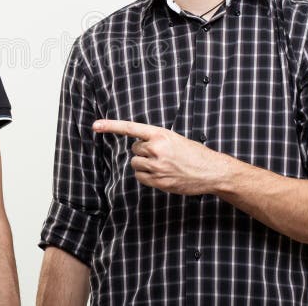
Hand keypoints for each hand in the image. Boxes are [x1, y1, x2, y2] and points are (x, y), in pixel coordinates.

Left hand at [92, 119, 227, 195]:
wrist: (211, 171)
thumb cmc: (194, 153)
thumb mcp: (175, 139)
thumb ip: (156, 140)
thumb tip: (138, 148)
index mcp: (161, 134)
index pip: (131, 128)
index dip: (111, 126)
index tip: (95, 126)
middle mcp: (157, 149)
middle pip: (133, 150)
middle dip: (143, 152)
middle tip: (160, 154)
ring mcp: (157, 166)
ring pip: (135, 164)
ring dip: (144, 164)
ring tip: (162, 165)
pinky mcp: (159, 181)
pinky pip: (140, 178)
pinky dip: (146, 176)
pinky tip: (161, 174)